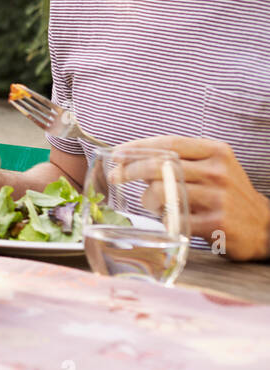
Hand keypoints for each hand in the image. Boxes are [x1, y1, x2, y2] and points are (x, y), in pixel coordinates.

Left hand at [121, 136, 269, 260]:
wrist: (264, 227)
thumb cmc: (227, 194)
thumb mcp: (213, 166)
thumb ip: (181, 159)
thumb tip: (133, 159)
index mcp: (216, 151)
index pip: (168, 142)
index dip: (137, 147)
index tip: (117, 154)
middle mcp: (218, 172)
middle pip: (160, 165)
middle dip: (130, 170)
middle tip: (115, 177)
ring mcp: (218, 198)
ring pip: (162, 192)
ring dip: (148, 199)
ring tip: (152, 204)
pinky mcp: (215, 223)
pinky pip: (173, 219)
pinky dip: (164, 219)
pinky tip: (169, 219)